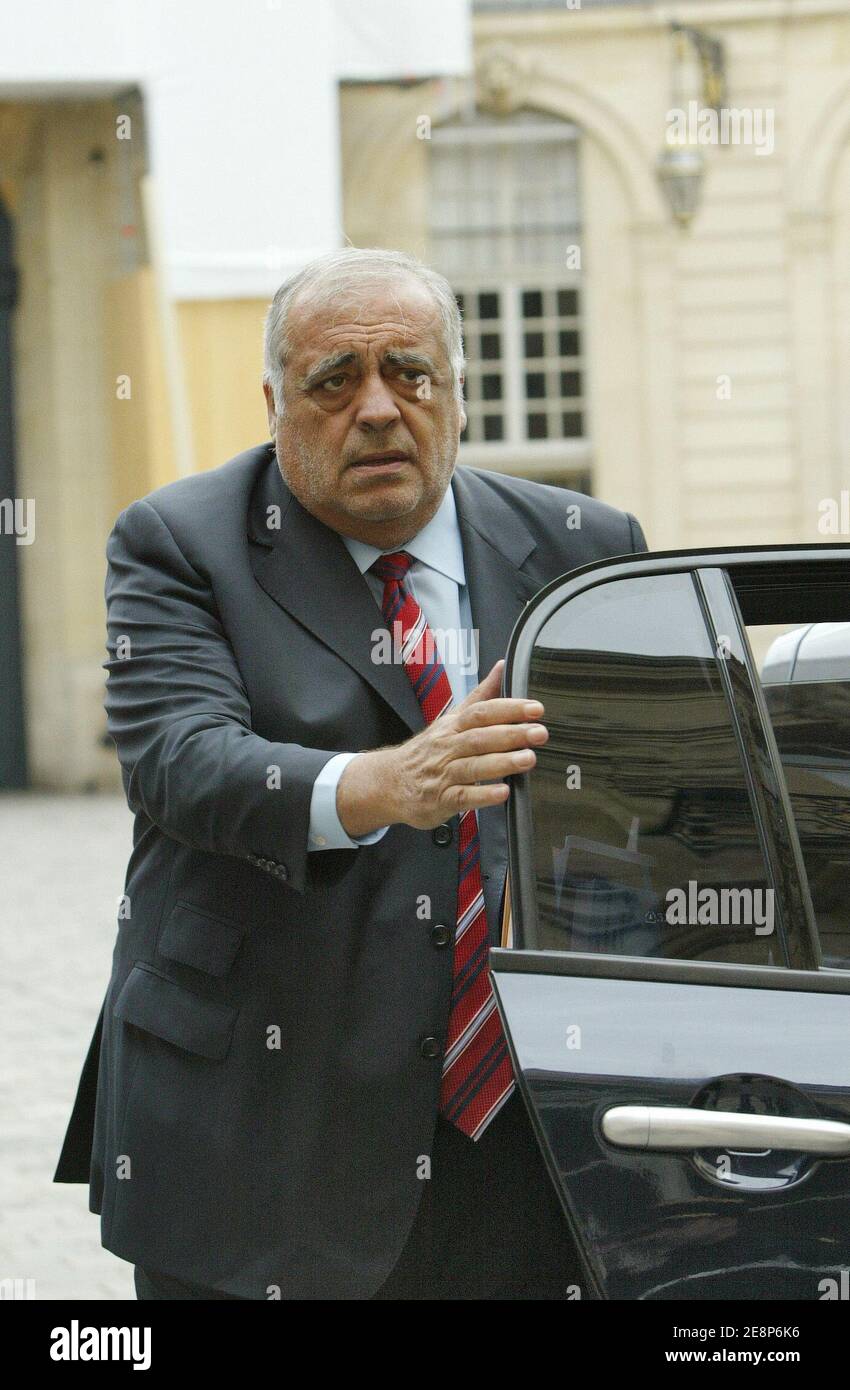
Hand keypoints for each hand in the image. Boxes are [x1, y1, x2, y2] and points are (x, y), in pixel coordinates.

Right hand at [336, 659, 547, 834]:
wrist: (391, 782)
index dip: (509, 709)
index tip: (535, 709)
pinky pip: (463, 796)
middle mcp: (448, 747)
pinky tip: (502, 792)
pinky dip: (483, 794)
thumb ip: (481, 695)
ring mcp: (444, 773)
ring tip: (528, 759)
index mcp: (453, 725)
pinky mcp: (441, 799)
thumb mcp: (451, 719)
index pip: (482, 712)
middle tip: (539, 733)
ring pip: (474, 765)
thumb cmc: (428, 750)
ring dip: (502, 762)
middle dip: (512, 734)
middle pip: (480, 737)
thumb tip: (503, 668)